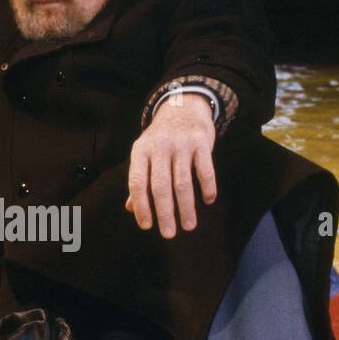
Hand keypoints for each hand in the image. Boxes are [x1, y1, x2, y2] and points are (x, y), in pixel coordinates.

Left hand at [125, 93, 216, 237]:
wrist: (183, 106)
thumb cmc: (161, 138)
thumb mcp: (144, 153)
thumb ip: (139, 180)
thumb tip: (130, 209)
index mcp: (141, 151)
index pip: (137, 182)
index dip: (141, 205)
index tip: (146, 226)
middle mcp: (159, 147)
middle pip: (161, 185)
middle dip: (165, 213)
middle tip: (169, 233)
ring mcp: (181, 143)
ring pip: (183, 182)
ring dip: (187, 207)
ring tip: (189, 225)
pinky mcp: (201, 142)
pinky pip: (205, 169)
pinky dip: (207, 187)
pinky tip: (208, 201)